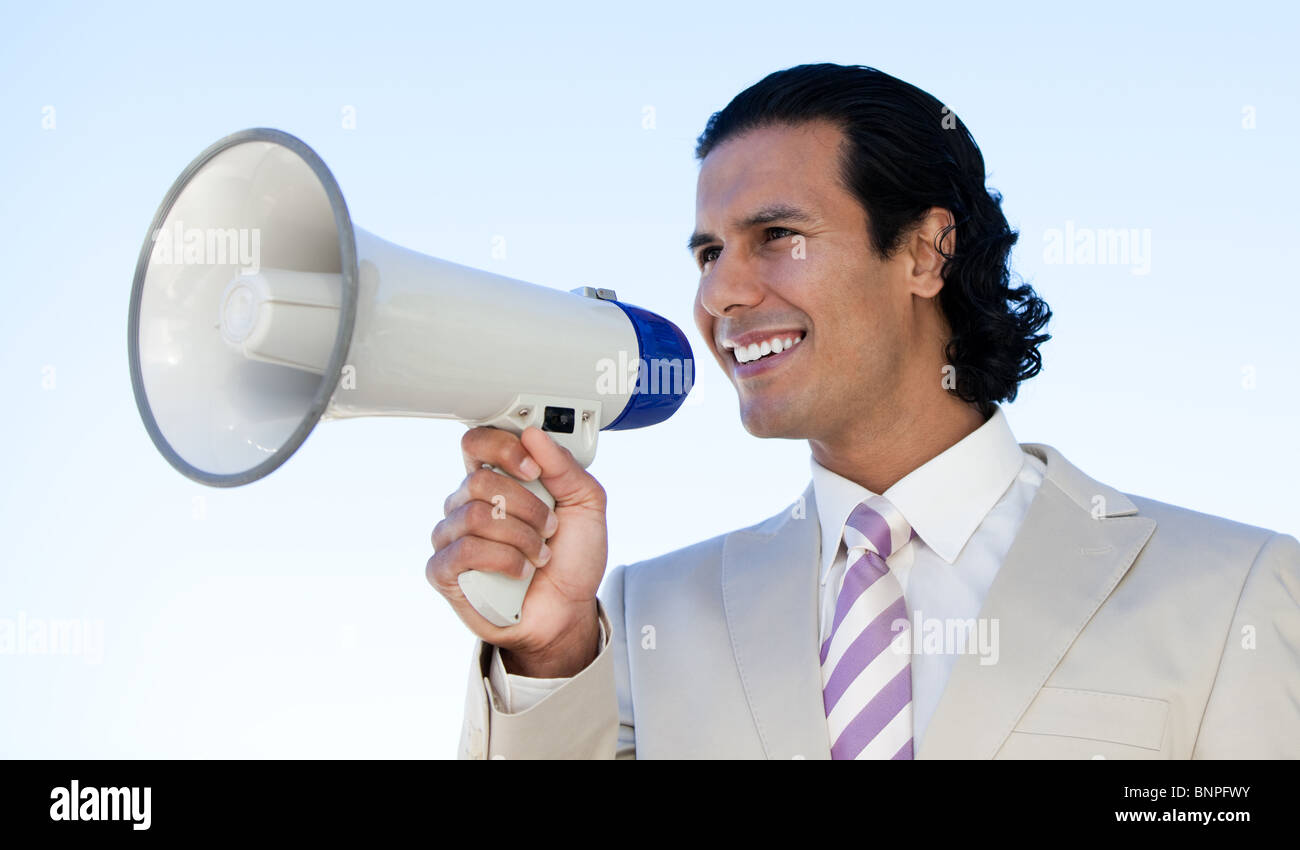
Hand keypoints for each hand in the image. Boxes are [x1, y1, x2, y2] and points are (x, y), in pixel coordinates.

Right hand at [427, 426, 606, 677]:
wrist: (568, 609)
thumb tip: (534, 435)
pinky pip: (464, 551)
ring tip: (539, 553)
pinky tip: (521, 570)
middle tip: (550, 527)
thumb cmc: (572, 557)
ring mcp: (452, 536)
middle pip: (480, 480)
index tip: (534, 469)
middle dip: (528, 507)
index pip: (477, 442)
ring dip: (521, 537)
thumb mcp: (586, 504)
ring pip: (476, 516)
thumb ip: (565, 467)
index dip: (503, 448)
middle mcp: (468, 503)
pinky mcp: (444, 570)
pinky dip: (504, 560)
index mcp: (497, 479)